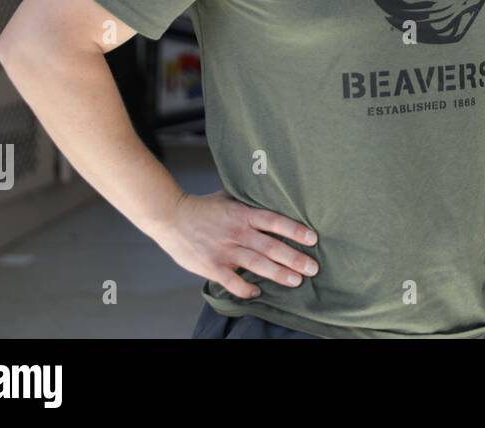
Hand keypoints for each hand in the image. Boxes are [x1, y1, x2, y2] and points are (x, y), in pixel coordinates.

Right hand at [152, 190, 318, 298]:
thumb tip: (273, 192)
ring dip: (278, 274)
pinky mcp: (212, 266)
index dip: (295, 230)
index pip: (275, 222)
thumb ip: (250, 199)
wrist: (171, 217)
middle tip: (314, 268)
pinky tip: (258, 292)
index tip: (313, 239)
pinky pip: (232, 281)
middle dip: (295, 258)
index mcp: (243, 214)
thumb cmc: (204, 207)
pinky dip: (245, 289)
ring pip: (257, 264)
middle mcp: (237, 232)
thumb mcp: (230, 196)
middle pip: (271, 247)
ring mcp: (225, 250)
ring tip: (297, 281)